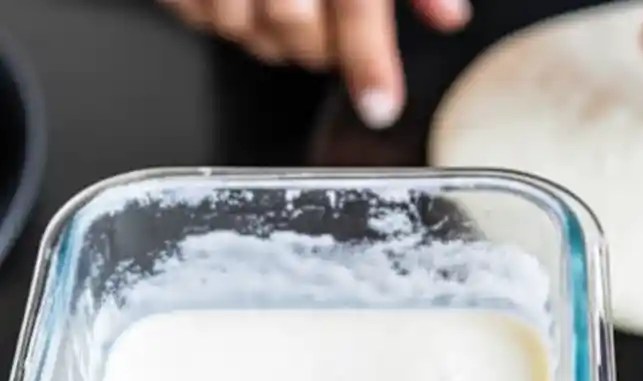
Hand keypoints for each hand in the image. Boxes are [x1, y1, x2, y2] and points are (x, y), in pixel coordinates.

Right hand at [159, 0, 470, 128]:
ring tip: (285, 9)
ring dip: (268, 36)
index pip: (355, 3)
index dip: (368, 61)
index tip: (380, 107)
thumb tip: (448, 18)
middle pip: (293, 23)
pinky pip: (194, 14)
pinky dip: (220, 18)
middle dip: (317, 48)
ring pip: (237, 24)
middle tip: (331, 39)